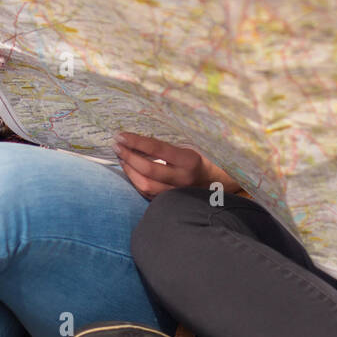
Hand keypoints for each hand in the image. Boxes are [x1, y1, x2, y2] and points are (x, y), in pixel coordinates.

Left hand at [114, 132, 241, 199]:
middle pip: (148, 169)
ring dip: (129, 170)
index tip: (120, 135)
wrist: (221, 182)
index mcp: (189, 160)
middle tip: (116, 145)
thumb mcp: (192, 145)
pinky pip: (148, 193)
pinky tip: (130, 170)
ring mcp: (177, 192)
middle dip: (128, 156)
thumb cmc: (205, 157)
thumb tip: (140, 135)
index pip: (157, 150)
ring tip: (121, 157)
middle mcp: (183, 178)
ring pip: (145, 185)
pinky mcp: (171, 201)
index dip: (136, 142)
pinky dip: (136, 181)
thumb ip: (169, 143)